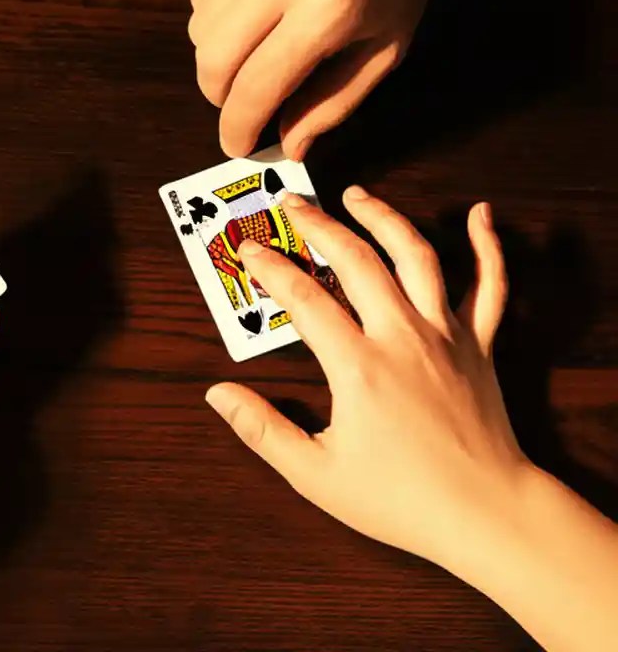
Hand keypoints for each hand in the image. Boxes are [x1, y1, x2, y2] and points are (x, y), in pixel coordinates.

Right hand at [188, 0, 453, 159]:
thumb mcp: (389, 39)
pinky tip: (251, 9)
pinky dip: (217, 13)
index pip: (255, 89)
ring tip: (255, 49)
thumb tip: (291, 145)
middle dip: (221, 97)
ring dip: (219, 54)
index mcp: (328, 8)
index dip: (239, 129)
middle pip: (212, 62)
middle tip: (243, 104)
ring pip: (199, 26)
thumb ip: (337, 98)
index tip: (239, 145)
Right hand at [205, 187, 529, 565]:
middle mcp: (402, 337)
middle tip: (290, 205)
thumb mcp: (315, 474)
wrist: (487, 513)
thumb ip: (262, 429)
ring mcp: (445, 336)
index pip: (304, 298)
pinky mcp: (480, 346)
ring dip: (383, 217)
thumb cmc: (403, 500)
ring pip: (415, 256)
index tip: (248, 250)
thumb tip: (218, 393)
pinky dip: (487, 246)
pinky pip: (490, 286)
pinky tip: (480, 215)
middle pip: (356, 260)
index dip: (270, 268)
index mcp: (358, 366)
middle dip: (317, 225)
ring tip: (356, 195)